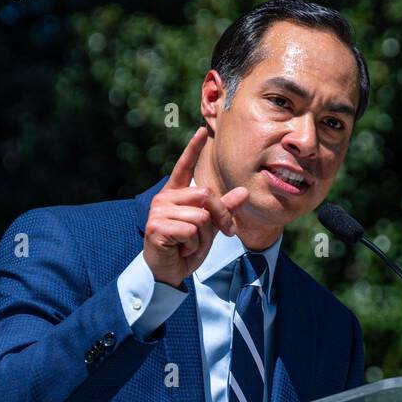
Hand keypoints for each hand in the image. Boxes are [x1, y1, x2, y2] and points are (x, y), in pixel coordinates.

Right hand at [143, 127, 249, 287]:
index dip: (193, 149)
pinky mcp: (156, 227)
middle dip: (218, 217)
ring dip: (202, 237)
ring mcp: (158, 211)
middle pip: (205, 195)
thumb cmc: (186, 248)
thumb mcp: (210, 227)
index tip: (202, 130)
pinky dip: (192, 245)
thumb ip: (224, 209)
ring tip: (188, 244)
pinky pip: (190, 231)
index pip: (184, 167)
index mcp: (176, 194)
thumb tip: (244, 192)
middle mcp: (165, 198)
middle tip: (213, 235)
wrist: (168, 272)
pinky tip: (180, 249)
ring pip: (200, 216)